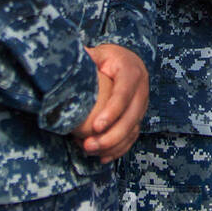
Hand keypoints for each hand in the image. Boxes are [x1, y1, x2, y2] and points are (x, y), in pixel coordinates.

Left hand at [72, 44, 148, 162]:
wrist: (129, 61)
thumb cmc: (109, 57)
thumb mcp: (100, 53)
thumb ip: (87, 57)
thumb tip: (69, 58)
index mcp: (131, 72)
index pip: (124, 94)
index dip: (112, 112)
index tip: (96, 126)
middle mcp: (141, 90)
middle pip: (131, 117)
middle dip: (111, 135)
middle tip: (88, 145)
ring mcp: (142, 105)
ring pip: (133, 130)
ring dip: (113, 145)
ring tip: (90, 151)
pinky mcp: (139, 117)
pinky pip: (132, 137)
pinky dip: (119, 149)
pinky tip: (102, 158)